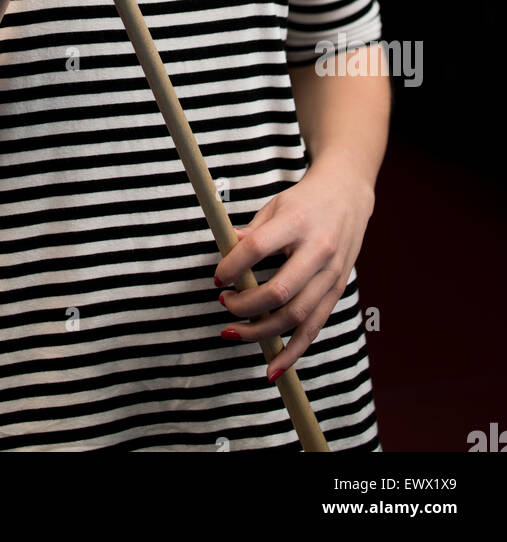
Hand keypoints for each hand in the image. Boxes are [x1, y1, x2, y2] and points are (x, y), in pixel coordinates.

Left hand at [214, 152, 375, 380]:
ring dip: (261, 331)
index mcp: (297, 222)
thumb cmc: (305, 200)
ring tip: (232, 331)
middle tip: (223, 304)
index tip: (216, 279)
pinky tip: (273, 369)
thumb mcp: (275, 204)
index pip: (258, 248)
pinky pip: (314, 328)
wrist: (347, 195)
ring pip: (297, 316)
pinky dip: (293, 352)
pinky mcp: (337, 290)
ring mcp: (331, 274)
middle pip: (279, 290)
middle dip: (245, 305)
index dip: (232, 267)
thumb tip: (225, 253)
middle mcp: (318, 250)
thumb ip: (251, 232)